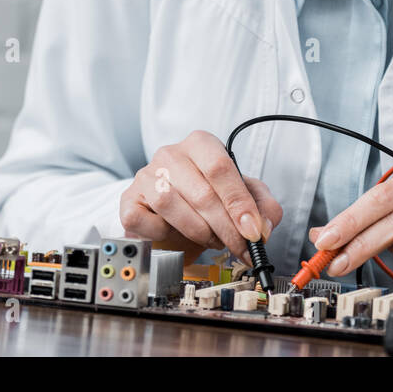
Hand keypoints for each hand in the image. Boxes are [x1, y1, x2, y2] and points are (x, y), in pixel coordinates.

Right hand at [121, 130, 282, 264]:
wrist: (172, 213)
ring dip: (198, 231)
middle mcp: (170, 154)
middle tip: (239, 247)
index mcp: (201, 144)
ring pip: (171, 204)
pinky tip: (175, 233)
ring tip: (210, 239)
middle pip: (201, 192)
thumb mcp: (244, 196)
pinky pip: (144, 219)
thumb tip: (262, 228)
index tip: (252, 231)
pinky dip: (164, 233)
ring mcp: (145, 176)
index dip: (239, 203)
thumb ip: (263, 207)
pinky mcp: (129, 200)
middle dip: (226, 228)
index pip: (221, 167)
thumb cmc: (207, 200)